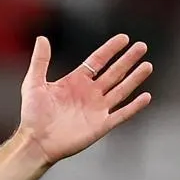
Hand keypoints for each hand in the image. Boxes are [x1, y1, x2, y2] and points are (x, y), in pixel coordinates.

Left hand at [17, 34, 152, 165]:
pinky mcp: (101, 125)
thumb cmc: (32, 115)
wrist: (35, 141)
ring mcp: (97, 109)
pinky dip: (134, 107)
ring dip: (135, 78)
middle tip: (142, 46)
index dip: (110, 49)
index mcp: (75, 82)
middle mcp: (89, 93)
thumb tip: (42, 38)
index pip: (97, 61)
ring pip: (121, 90)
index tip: (124, 38)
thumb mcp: (33, 84)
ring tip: (147, 65)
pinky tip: (146, 96)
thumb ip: (40, 61)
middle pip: (114, 72)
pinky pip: (122, 114)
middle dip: (128, 59)